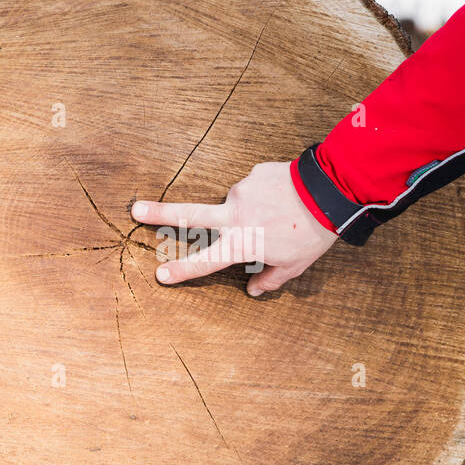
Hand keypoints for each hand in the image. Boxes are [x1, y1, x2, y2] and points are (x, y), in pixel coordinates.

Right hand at [131, 161, 337, 295]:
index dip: (181, 270)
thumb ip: (270, 279)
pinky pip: (253, 188)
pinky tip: (282, 198)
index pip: (204, 262)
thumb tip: (254, 290)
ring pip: (235, 204)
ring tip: (280, 214)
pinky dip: (263, 195)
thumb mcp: (294, 265)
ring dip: (251, 210)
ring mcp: (241, 192)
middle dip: (159, 213)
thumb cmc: (312, 234)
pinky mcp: (252, 174)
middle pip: (188, 215)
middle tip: (135, 209)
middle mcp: (234, 216)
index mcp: (241, 243)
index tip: (160, 274)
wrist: (328, 192)